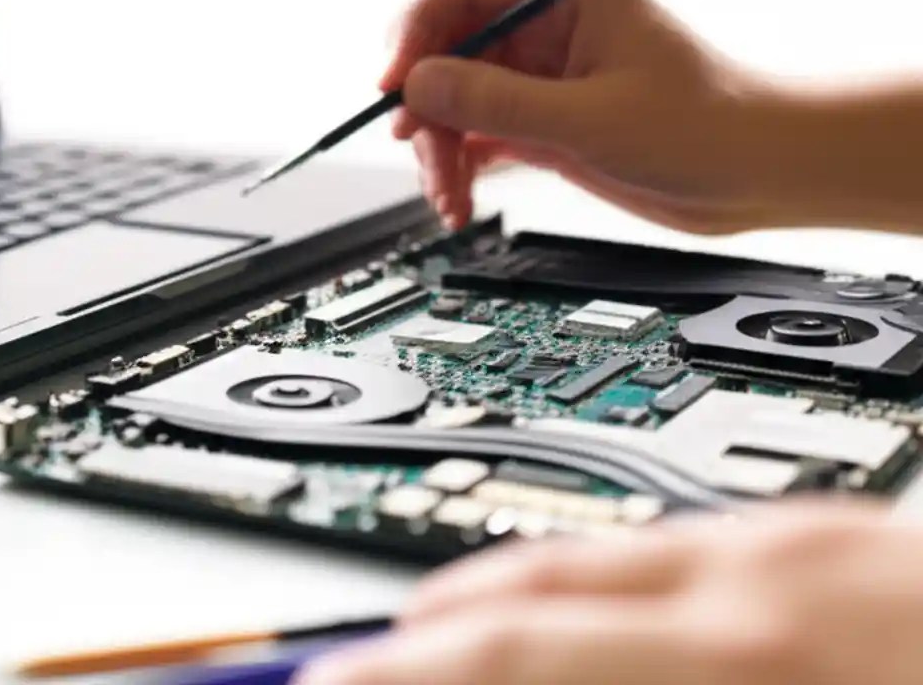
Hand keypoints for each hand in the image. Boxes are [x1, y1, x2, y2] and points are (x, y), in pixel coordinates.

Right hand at [295, 501, 922, 684]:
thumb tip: (524, 678)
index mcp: (750, 657)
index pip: (512, 653)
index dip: (398, 675)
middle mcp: (765, 584)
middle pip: (532, 590)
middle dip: (422, 635)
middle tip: (358, 667)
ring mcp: (809, 548)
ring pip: (601, 555)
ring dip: (507, 601)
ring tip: (443, 636)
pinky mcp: (849, 536)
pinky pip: (679, 545)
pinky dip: (602, 581)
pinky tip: (597, 613)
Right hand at [384, 0, 777, 233]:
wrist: (756, 175)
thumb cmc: (706, 126)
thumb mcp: (591, 119)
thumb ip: (499, 102)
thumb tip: (420, 87)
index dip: (414, 31)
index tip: (395, 85)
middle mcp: (547, 28)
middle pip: (446, 48)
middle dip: (426, 106)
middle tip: (420, 151)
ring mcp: (541, 77)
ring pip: (455, 100)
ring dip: (440, 150)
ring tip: (449, 196)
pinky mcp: (541, 122)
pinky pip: (477, 136)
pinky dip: (461, 169)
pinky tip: (462, 198)